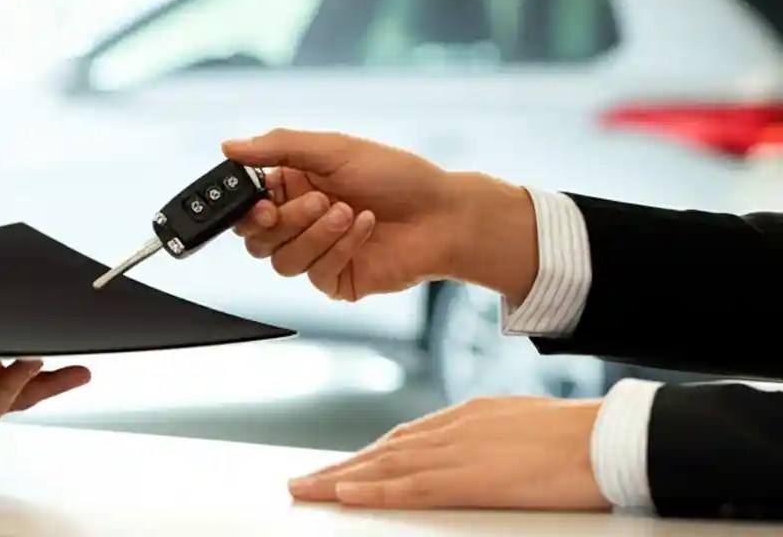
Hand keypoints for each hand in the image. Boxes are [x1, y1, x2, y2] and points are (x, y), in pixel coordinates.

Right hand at [222, 129, 538, 301]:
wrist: (443, 215)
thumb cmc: (396, 175)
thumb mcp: (334, 148)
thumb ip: (278, 147)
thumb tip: (229, 147)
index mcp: (292, 186)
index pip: (247, 205)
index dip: (247, 209)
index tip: (262, 204)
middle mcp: (299, 221)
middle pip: (257, 239)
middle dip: (287, 221)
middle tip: (318, 201)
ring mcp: (316, 253)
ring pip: (282, 260)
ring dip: (316, 234)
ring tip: (350, 212)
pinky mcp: (335, 280)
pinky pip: (315, 274)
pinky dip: (340, 249)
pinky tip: (365, 228)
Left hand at [288, 396, 607, 510]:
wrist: (606, 437)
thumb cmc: (577, 435)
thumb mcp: (522, 426)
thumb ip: (490, 438)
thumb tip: (477, 452)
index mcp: (467, 417)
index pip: (404, 439)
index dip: (368, 455)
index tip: (343, 467)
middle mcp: (452, 430)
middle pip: (382, 452)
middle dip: (342, 468)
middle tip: (305, 481)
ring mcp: (456, 452)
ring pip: (384, 468)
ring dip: (341, 480)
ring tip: (307, 490)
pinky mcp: (467, 478)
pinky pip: (409, 487)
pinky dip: (374, 491)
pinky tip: (347, 494)